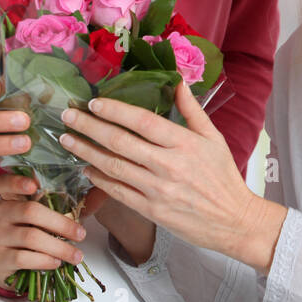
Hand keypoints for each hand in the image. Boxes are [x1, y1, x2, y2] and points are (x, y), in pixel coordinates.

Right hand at [0, 173, 88, 290]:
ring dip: (59, 247)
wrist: (10, 265)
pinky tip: (56, 263)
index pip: (5, 182)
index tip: (35, 184)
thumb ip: (69, 202)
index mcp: (10, 197)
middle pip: (30, 211)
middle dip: (61, 223)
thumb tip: (103, 192)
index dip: (18, 181)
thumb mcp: (47, 215)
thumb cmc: (33, 233)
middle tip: (82, 234)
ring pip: (31, 237)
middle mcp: (0, 213)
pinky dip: (45, 261)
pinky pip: (24, 258)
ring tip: (76, 255)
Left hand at [57, 82, 287, 271]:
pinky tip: (85, 169)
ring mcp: (157, 190)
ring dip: (86, 151)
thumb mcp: (214, 138)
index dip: (115, 110)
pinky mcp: (151, 211)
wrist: (233, 220)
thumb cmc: (223, 176)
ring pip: (113, 166)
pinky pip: (118, 192)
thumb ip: (192, 110)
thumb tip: (177, 82)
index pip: (143, 121)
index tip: (94, 102)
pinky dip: (99, 179)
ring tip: (68, 139)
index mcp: (184, 143)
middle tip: (68, 115)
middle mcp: (168, 165)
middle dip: (89, 127)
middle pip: (120, 142)